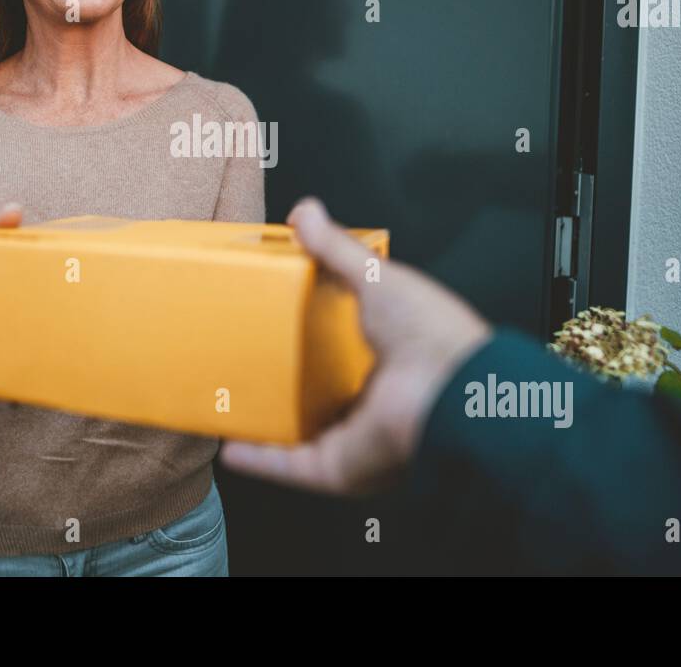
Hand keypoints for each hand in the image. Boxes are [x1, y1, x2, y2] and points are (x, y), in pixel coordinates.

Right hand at [219, 197, 491, 494]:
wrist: (451, 392)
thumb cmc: (431, 332)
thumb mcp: (376, 275)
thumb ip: (337, 249)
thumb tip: (305, 214)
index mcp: (388, 355)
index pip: (340, 348)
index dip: (309, 337)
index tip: (272, 321)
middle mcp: (372, 400)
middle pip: (318, 395)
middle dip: (283, 385)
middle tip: (243, 363)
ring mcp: (355, 436)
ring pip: (301, 436)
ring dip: (266, 426)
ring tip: (230, 407)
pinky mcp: (339, 465)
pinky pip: (290, 466)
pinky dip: (258, 461)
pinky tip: (230, 447)